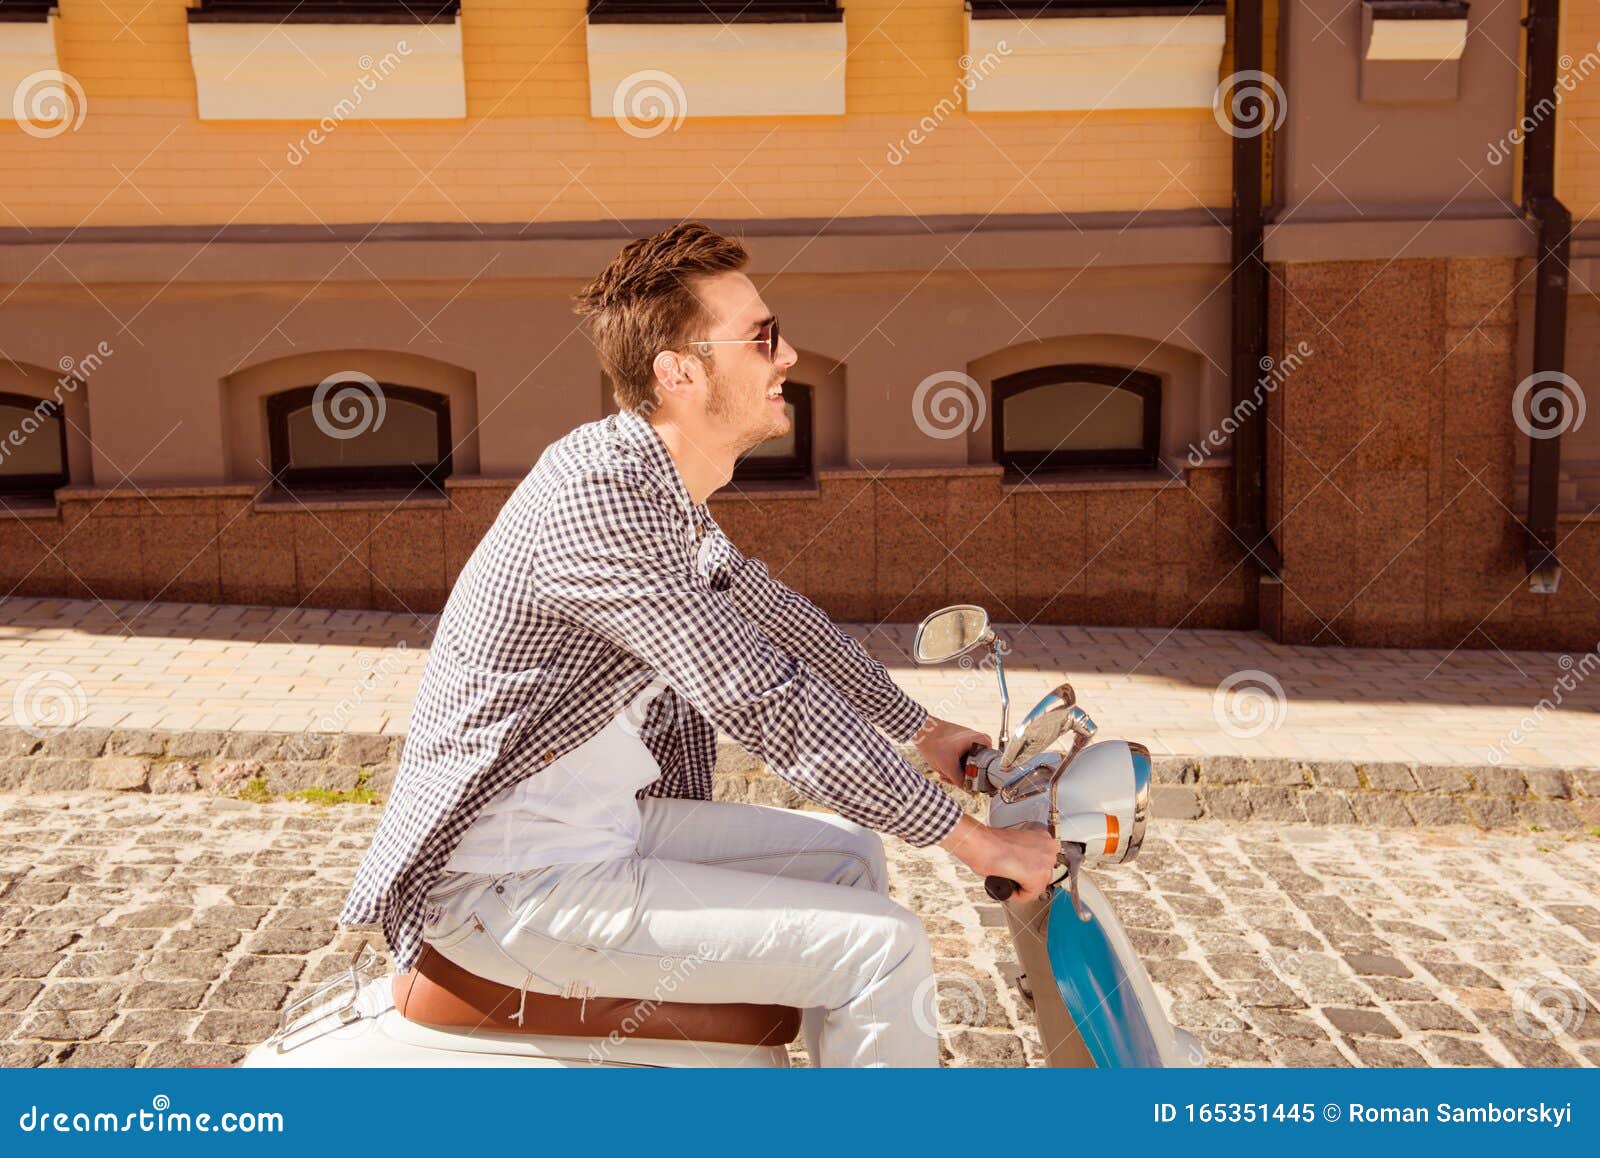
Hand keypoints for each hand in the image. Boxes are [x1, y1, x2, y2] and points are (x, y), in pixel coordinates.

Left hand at [913, 716, 989, 791]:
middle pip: (978, 769)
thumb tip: (973, 793)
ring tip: (943, 772)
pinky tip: (944, 769)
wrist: (922, 731)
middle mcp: (980, 741)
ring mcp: (972, 743)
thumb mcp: (948, 767)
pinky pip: (964, 761)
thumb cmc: (934, 743)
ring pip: (970, 767)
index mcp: (982, 741)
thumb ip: (961, 782)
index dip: (975, 779)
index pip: (988, 768)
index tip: (963, 782)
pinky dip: (954, 767)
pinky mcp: (964, 745)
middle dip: (962, 777)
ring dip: (956, 773)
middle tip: (948, 777)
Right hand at [938, 816, 1059, 902]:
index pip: (1043, 863)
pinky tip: (1007, 886)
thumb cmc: (989, 841)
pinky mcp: (1037, 877)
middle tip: (1013, 879)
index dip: (1029, 871)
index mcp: (1044, 837)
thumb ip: (1025, 854)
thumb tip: (1023, 866)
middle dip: (1028, 880)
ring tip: (1008, 882)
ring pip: (1037, 886)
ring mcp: (1045, 862)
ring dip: (1022, 888)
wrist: (980, 843)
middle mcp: (1048, 848)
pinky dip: (1018, 896)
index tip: (1020, 874)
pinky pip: (1029, 895)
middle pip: (1043, 875)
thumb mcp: (1014, 843)